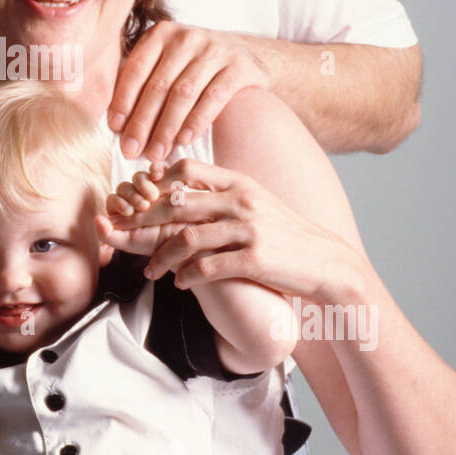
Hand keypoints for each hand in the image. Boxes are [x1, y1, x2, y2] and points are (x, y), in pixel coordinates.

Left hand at [97, 159, 361, 299]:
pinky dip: (187, 277)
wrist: (327, 263)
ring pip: (186, 239)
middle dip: (145, 223)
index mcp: (239, 182)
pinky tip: (180, 284)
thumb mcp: (257, 201)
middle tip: (128, 238)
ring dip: (162, 258)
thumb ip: (222, 193)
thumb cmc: (286, 234)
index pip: (185, 169)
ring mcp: (249, 229)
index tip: (138, 202)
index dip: (155, 184)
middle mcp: (242, 200)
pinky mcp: (255, 259)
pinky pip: (207, 268)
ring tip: (152, 272)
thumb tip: (180, 188)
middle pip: (177, 204)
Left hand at [108, 21, 270, 159]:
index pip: (136, 69)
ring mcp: (215, 50)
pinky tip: (184, 141)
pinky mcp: (239, 65)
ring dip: (167, 127)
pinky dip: (197, 121)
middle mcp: (187, 37)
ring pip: (184, 93)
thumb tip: (118, 123)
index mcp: (161, 34)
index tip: (115, 129)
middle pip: (159, 85)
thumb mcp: (167, 60)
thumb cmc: (195, 64)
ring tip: (156, 153)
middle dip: (142, 121)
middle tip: (131, 150)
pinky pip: (214, 97)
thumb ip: (144, 80)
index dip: (124, 100)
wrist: (249, 52)